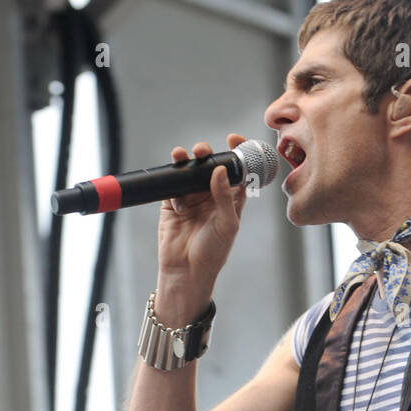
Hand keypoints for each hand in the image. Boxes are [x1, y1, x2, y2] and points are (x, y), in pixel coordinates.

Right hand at [156, 133, 248, 297]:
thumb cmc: (213, 253)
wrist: (186, 271)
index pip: (237, 171)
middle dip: (207, 154)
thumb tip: (220, 170)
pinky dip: (173, 182)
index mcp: (232, 200)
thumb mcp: (227, 225)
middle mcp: (212, 195)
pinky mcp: (172, 202)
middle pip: (210, 165)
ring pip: (190, 171)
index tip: (233, 140)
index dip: (237, 154)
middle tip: (202, 152)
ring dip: (186, 160)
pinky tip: (177, 196)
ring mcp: (192, 198)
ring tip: (183, 156)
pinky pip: (172, 184)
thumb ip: (225, 197)